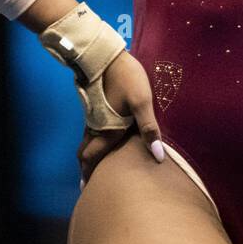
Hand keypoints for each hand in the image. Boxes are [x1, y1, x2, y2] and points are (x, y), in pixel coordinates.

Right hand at [76, 51, 165, 187]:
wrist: (105, 55)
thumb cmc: (126, 78)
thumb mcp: (142, 101)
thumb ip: (149, 129)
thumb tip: (158, 156)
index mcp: (106, 129)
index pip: (92, 158)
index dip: (89, 174)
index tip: (88, 189)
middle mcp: (95, 126)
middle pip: (85, 152)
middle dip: (86, 168)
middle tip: (89, 181)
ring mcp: (93, 115)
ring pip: (87, 140)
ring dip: (90, 154)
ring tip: (98, 165)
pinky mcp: (95, 105)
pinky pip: (90, 129)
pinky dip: (93, 140)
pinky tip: (102, 138)